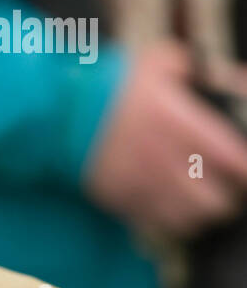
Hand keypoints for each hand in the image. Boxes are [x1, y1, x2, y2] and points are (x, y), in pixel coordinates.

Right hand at [84, 40, 246, 238]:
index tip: (245, 169)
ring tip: (197, 199)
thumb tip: (243, 84)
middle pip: (216, 202)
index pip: (237, 162)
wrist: (58, 108)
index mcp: (180, 123)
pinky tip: (169, 205)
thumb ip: (208, 74)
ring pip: (189, 219)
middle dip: (226, 196)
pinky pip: (157, 224)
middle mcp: (163, 159)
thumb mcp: (162, 62)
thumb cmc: (113, 83)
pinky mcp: (119, 199)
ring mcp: (140, 184)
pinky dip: (170, 220)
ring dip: (200, 212)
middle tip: (224, 186)